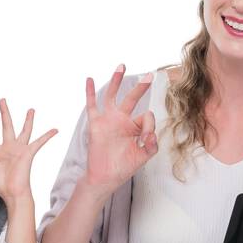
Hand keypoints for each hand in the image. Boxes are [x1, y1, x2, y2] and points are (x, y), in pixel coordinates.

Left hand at [0, 99, 56, 204]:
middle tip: (2, 100)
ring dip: (28, 120)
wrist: (12, 194)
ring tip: (31, 110)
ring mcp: (20, 150)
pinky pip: (39, 142)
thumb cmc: (0, 185)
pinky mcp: (28, 153)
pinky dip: (47, 136)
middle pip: (7, 126)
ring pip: (25, 131)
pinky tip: (55, 130)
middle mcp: (10, 148)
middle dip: (4, 113)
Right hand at [81, 65, 158, 193]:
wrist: (105, 178)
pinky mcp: (96, 124)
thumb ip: (152, 145)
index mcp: (134, 127)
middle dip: (141, 87)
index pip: (146, 116)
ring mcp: (108, 120)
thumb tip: (152, 134)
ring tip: (122, 65)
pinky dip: (90, 92)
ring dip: (117, 80)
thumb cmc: (123, 167)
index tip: (146, 140)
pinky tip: (90, 80)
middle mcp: (122, 120)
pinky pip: (92, 105)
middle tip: (150, 75)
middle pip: (132, 98)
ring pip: (112, 96)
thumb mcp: (143, 157)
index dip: (149, 126)